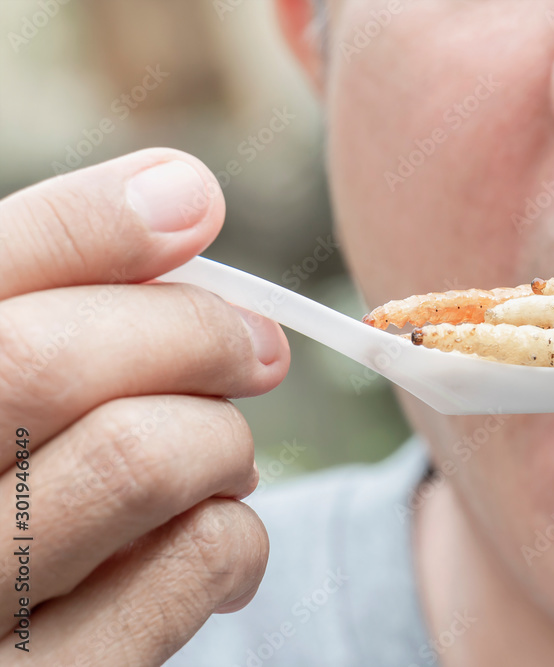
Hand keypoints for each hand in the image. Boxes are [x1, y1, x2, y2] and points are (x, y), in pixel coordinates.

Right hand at [0, 149, 289, 664]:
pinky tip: (214, 534)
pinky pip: (195, 563)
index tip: (192, 202)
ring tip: (223, 455)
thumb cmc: (7, 491)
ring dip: (221, 438)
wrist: (5, 633)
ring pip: (139, 458)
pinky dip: (238, 531)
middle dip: (191, 329)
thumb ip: (57, 289)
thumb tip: (185, 191)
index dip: (95, 223)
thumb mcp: (4, 391)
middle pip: (49, 361)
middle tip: (255, 346)